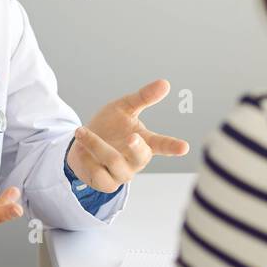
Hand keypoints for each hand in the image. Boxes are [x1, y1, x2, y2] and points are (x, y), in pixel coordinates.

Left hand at [67, 79, 189, 192]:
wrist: (82, 144)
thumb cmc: (108, 126)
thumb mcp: (124, 107)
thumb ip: (143, 97)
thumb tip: (165, 83)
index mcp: (145, 141)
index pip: (162, 144)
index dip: (172, 146)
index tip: (184, 147)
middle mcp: (136, 160)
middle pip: (141, 156)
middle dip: (136, 147)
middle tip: (132, 137)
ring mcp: (123, 173)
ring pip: (114, 161)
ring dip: (96, 144)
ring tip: (82, 131)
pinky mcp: (107, 183)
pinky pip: (98, 173)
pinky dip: (88, 158)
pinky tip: (82, 150)